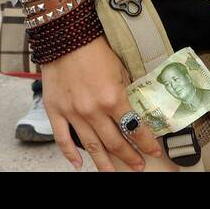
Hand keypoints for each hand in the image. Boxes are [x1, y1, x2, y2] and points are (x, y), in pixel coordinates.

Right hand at [40, 35, 164, 171]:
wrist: (65, 35)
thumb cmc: (95, 48)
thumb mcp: (119, 69)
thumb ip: (125, 92)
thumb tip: (134, 111)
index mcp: (113, 98)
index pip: (135, 129)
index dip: (147, 143)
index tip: (154, 152)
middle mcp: (93, 110)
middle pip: (115, 142)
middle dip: (129, 156)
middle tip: (138, 166)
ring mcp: (73, 113)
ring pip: (92, 146)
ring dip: (104, 163)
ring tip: (112, 174)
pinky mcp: (55, 110)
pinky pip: (62, 139)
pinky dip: (70, 154)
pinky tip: (78, 165)